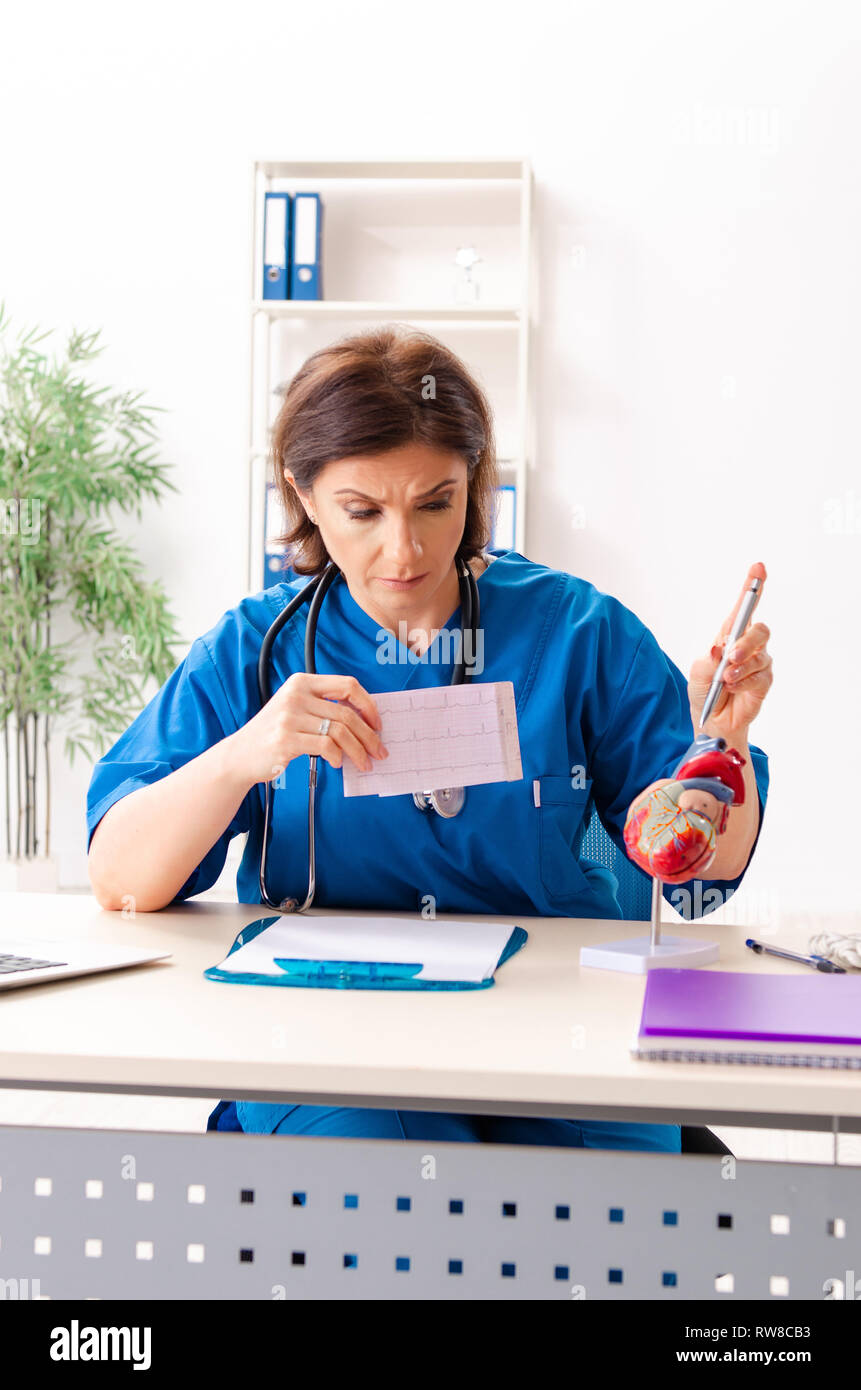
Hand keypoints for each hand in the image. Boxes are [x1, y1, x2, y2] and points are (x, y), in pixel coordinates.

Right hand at [228, 673, 387, 785]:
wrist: (240, 755)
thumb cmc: (273, 734)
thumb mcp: (295, 709)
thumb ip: (324, 707)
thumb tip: (364, 721)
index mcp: (302, 682)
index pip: (347, 685)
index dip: (368, 705)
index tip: (377, 724)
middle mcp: (296, 695)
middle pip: (347, 713)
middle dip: (369, 736)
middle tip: (378, 751)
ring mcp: (290, 716)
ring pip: (340, 732)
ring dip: (358, 751)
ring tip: (363, 763)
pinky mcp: (286, 739)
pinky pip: (326, 747)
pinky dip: (338, 757)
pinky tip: (338, 763)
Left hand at [688, 562, 772, 741]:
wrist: (712, 720)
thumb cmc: (704, 690)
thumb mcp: (697, 673)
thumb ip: (706, 660)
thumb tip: (718, 649)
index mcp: (730, 635)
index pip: (744, 607)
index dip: (752, 586)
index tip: (758, 567)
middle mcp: (748, 645)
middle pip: (759, 629)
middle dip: (746, 640)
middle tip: (730, 655)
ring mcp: (759, 663)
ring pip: (760, 654)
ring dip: (741, 666)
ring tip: (726, 678)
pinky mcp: (764, 682)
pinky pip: (760, 676)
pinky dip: (743, 682)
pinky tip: (732, 688)